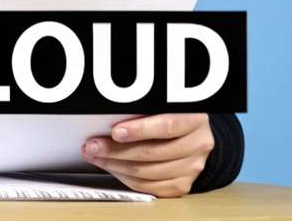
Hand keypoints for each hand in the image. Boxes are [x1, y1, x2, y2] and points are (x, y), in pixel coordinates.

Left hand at [81, 113, 213, 196]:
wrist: (192, 135)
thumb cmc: (170, 114)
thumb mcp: (163, 105)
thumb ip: (143, 110)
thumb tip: (106, 119)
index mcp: (195, 118)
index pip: (167, 126)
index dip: (140, 130)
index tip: (115, 132)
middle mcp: (198, 144)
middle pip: (153, 153)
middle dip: (116, 150)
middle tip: (92, 146)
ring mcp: (192, 168)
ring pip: (147, 172)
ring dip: (115, 165)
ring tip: (96, 156)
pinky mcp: (182, 185)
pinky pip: (149, 187)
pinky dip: (125, 178)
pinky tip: (111, 167)